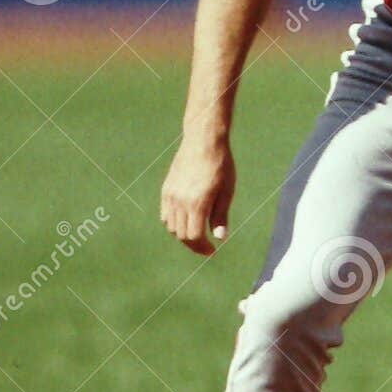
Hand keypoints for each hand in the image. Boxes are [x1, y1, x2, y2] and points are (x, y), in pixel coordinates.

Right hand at [160, 136, 235, 256]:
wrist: (203, 141)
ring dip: (183, 235)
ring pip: (171, 227)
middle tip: (206, 247)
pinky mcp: (166, 189)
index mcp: (197, 203)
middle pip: (181, 235)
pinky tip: (186, 222)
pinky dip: (174, 224)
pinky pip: (165, 215)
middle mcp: (180, 201)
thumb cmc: (220, 165)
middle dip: (194, 244)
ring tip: (197, 235)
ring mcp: (170, 195)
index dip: (203, 247)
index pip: (194, 236)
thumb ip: (220, 215)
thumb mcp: (226, 191)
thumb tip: (220, 238)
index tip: (212, 250)